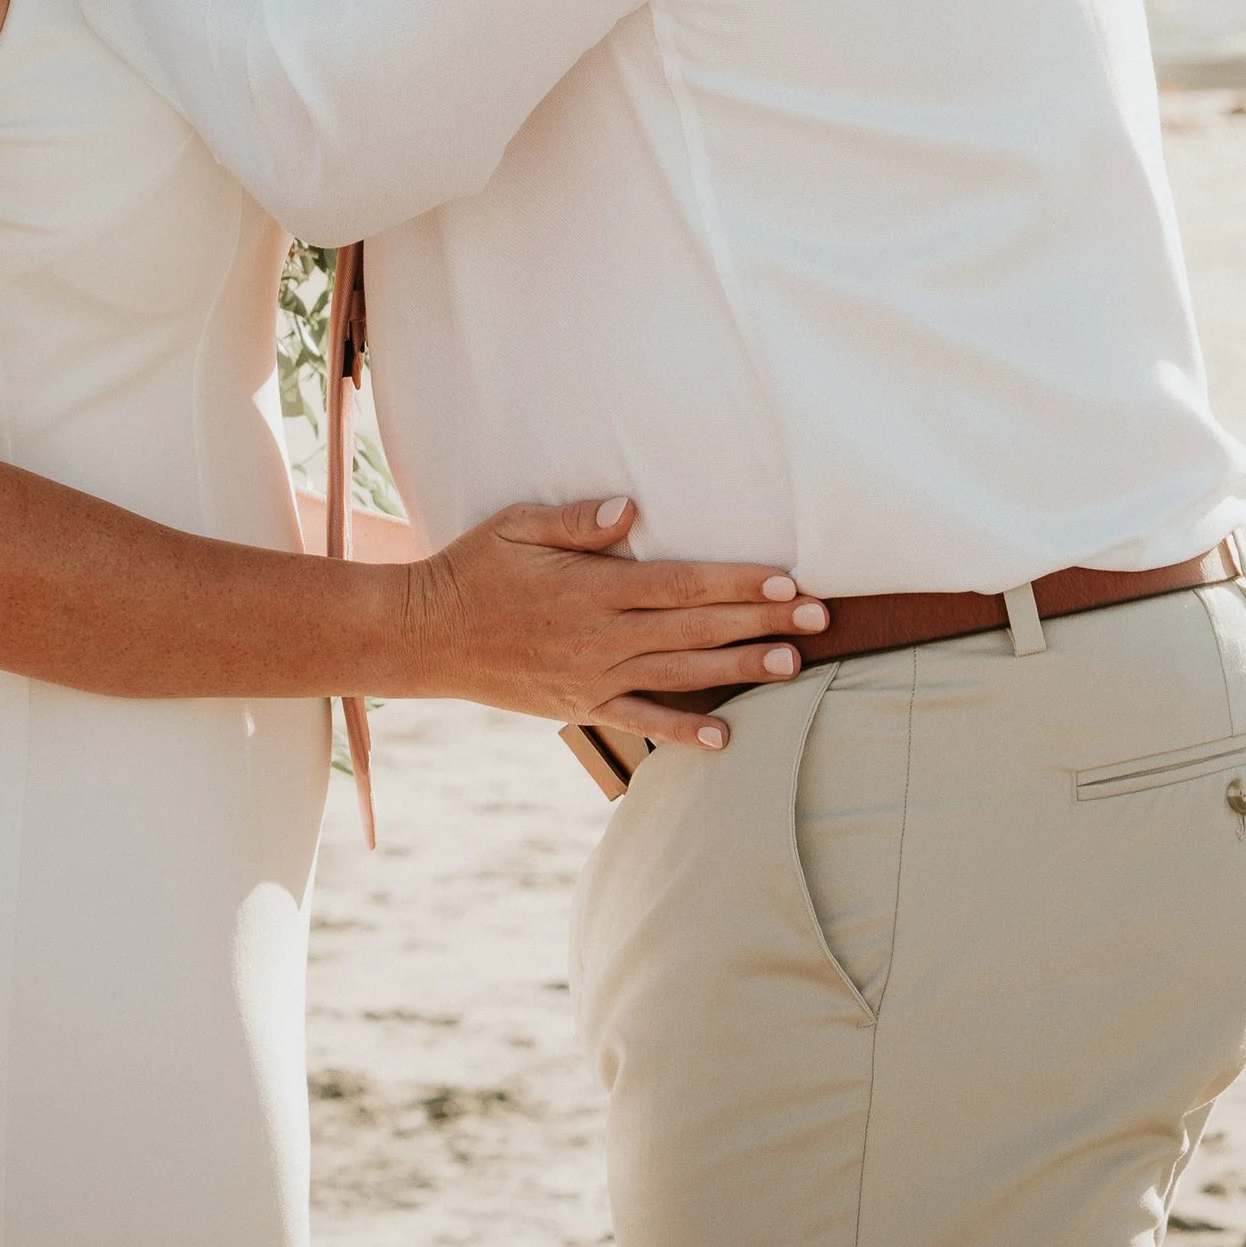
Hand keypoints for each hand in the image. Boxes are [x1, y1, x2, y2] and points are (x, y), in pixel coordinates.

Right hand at [392, 497, 827, 752]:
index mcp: (591, 588)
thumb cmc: (474, 568)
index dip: (737, 583)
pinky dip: (684, 731)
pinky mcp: (583, 705)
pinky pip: (642, 721)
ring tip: (794, 665)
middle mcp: (601, 637)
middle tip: (819, 617)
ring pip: (682, 675)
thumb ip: (576, 521)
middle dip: (761, 621)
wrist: (426, 636)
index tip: (786, 580)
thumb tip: (629, 509)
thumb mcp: (517, 526)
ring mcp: (595, 677)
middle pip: (697, 629)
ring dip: (741, 670)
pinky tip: (726, 737)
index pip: (681, 585)